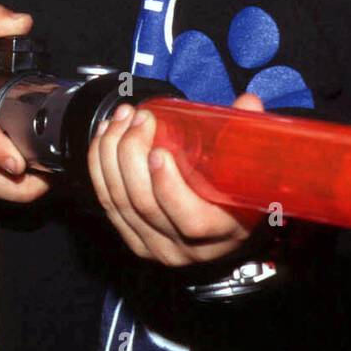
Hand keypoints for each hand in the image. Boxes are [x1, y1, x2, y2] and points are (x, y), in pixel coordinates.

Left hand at [87, 91, 265, 265]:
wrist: (223, 222)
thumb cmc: (237, 191)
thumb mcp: (251, 168)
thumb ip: (248, 134)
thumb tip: (248, 103)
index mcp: (222, 232)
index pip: (190, 221)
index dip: (169, 187)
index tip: (159, 150)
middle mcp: (185, 248)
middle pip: (145, 205)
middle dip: (132, 154)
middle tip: (140, 118)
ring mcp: (155, 246)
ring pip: (120, 202)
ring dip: (112, 153)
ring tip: (121, 119)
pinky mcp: (132, 238)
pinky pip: (106, 203)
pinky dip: (99, 167)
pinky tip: (104, 137)